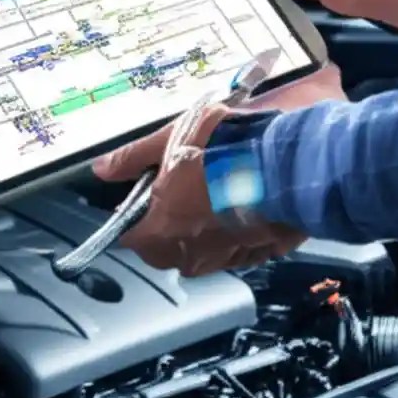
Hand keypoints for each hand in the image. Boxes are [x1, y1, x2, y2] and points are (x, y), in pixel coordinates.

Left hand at [91, 65, 347, 275]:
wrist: (294, 162)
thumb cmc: (231, 149)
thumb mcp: (171, 139)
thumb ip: (132, 158)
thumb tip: (103, 168)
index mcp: (162, 230)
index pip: (130, 237)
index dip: (133, 215)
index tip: (144, 196)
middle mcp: (192, 253)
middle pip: (164, 247)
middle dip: (167, 221)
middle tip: (181, 186)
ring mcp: (227, 258)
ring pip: (200, 249)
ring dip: (201, 226)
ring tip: (215, 187)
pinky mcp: (259, 255)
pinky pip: (234, 247)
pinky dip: (233, 228)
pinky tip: (242, 199)